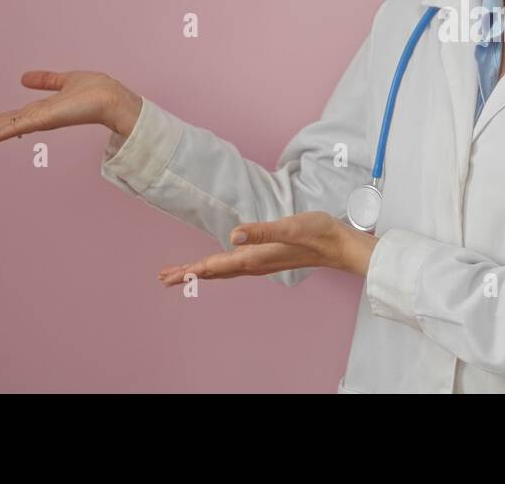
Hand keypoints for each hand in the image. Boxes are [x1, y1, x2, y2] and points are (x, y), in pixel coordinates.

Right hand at [0, 70, 140, 152]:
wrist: (113, 97)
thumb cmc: (96, 91)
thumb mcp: (64, 81)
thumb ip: (45, 80)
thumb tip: (23, 77)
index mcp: (36, 111)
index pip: (3, 120)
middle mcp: (33, 118)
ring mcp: (38, 120)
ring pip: (0, 129)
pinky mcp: (45, 119)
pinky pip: (16, 127)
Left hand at [157, 211, 379, 284]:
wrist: (340, 245)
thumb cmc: (318, 233)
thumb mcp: (290, 226)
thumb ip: (262, 231)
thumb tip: (233, 235)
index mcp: (255, 257)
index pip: (215, 266)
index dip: (190, 270)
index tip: (168, 276)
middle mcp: (255, 264)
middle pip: (215, 272)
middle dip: (189, 274)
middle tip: (163, 278)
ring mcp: (262, 262)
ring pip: (224, 270)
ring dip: (202, 271)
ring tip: (183, 272)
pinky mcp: (269, 257)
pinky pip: (236, 266)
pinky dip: (219, 266)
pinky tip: (220, 263)